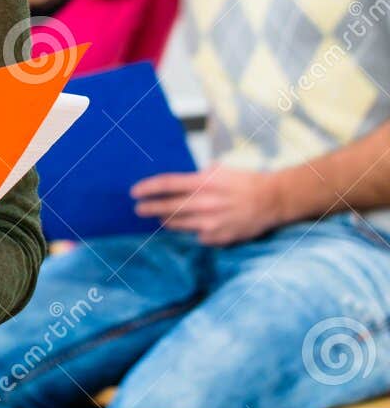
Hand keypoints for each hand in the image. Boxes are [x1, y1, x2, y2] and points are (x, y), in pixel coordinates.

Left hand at [132, 163, 282, 245]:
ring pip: (178, 224)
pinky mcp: (219, 237)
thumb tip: (177, 182)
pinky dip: (194, 230)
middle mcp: (204, 203)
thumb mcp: (219, 171)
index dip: (147, 188)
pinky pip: (198, 236)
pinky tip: (195, 226)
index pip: (166, 185)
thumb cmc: (244, 182)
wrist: (273, 200)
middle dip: (149, 208)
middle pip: (167, 207)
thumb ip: (197, 176)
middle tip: (138, 209)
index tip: (134, 192)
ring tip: (160, 218)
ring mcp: (211, 222)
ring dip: (166, 221)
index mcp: (203, 183)